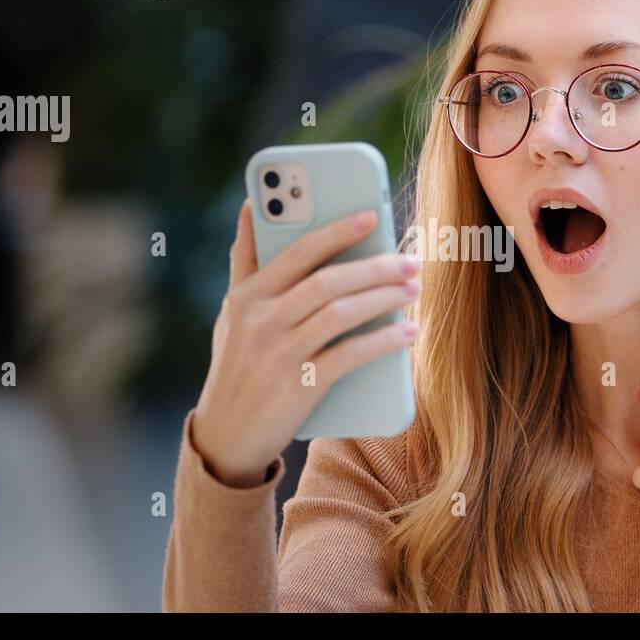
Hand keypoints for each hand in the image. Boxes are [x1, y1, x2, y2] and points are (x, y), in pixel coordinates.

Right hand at [192, 198, 421, 485]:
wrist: (226, 435)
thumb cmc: (236, 364)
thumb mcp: (232, 311)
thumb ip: (244, 260)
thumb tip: (251, 205)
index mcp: (248, 296)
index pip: (298, 252)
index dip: (337, 231)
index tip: (372, 216)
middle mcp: (261, 320)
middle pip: (328, 281)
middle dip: (375, 267)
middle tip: (409, 260)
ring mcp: (279, 354)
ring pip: (341, 313)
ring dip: (384, 298)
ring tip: (412, 289)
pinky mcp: (299, 386)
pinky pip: (350, 355)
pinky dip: (383, 340)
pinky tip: (406, 332)